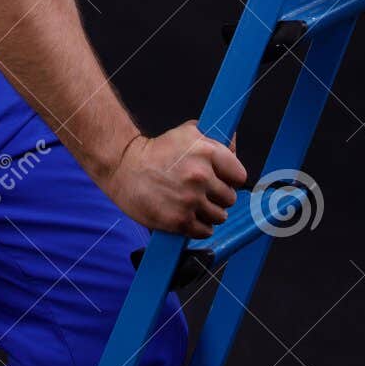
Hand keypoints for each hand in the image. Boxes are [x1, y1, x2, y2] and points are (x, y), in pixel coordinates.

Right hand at [103, 120, 246, 237]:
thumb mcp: (187, 134)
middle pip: (230, 198)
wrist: (124, 167)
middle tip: (204, 192)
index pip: (240, 176)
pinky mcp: (179, 220)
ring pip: (220, 217)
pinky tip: (188, 215)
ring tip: (194, 204)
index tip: (222, 180)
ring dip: (210, 213)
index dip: (231, 178)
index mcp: (207, 152)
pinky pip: (204, 231)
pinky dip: (199, 226)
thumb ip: (215, 139)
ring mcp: (190, 200)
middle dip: (218, 196)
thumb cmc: (157, 151)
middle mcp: (201, 176)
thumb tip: (235, 142)